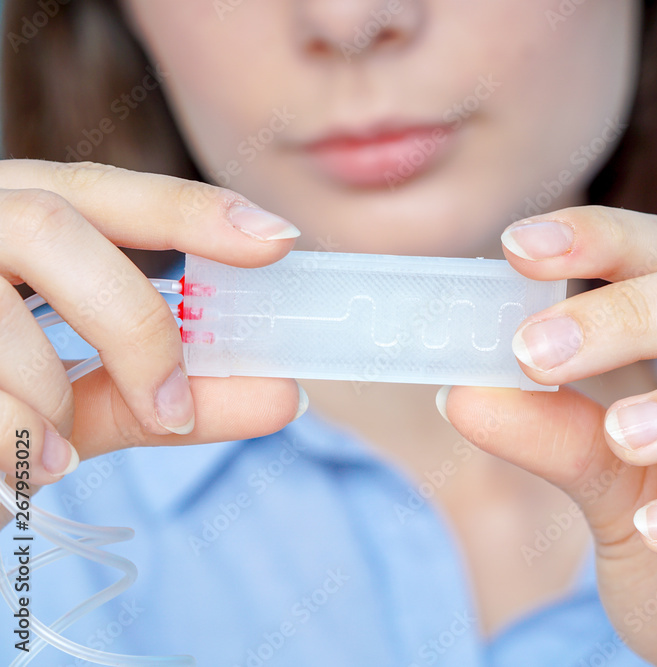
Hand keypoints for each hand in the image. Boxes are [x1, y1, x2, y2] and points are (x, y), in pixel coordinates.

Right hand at [0, 160, 303, 501]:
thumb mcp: (70, 395)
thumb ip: (160, 396)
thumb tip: (281, 396)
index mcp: (15, 218)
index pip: (109, 192)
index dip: (193, 209)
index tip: (277, 239)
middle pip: (56, 228)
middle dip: (132, 326)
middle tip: (170, 407)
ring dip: (43, 399)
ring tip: (55, 462)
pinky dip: (1, 438)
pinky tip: (14, 481)